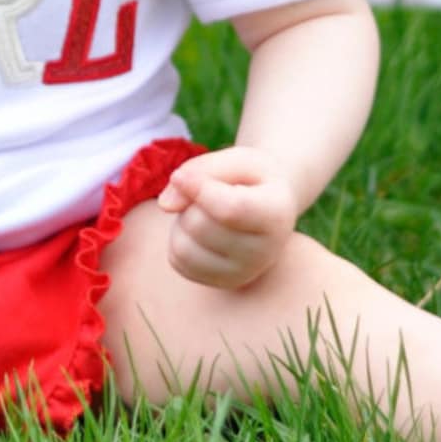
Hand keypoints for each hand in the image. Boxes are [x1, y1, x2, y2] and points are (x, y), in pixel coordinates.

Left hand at [157, 146, 299, 288]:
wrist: (271, 206)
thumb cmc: (251, 178)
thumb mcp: (236, 159)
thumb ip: (201, 171)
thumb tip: (165, 205)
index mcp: (276, 213)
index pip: (229, 209)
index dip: (197, 190)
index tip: (182, 175)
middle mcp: (266, 252)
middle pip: (199, 226)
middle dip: (190, 203)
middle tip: (206, 193)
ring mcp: (245, 273)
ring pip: (184, 248)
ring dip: (182, 222)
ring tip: (203, 212)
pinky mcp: (224, 282)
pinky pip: (179, 262)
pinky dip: (180, 240)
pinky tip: (200, 231)